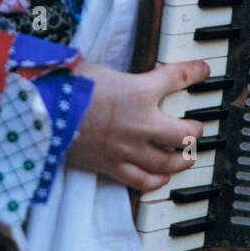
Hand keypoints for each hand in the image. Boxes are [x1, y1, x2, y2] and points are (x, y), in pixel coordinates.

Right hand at [65, 60, 210, 191]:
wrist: (45, 113)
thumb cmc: (69, 86)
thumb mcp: (102, 69)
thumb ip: (122, 77)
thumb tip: (127, 77)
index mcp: (140, 90)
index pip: (178, 77)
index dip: (195, 71)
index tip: (204, 70)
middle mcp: (142, 122)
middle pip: (185, 132)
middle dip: (196, 130)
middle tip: (197, 128)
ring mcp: (128, 148)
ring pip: (168, 161)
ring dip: (183, 159)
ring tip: (189, 157)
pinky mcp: (112, 166)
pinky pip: (142, 180)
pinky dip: (156, 181)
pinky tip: (162, 178)